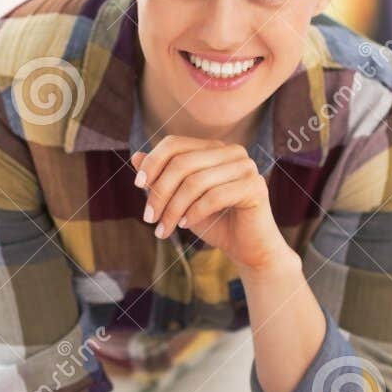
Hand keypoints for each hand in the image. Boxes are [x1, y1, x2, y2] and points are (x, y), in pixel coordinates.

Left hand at [130, 138, 289, 274]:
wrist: (247, 247)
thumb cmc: (213, 221)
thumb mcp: (180, 199)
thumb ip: (161, 178)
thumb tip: (136, 156)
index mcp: (214, 148)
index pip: (174, 144)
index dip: (152, 162)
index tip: (137, 185)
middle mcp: (231, 151)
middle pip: (182, 163)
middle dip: (159, 192)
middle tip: (149, 218)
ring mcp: (246, 167)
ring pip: (195, 182)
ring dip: (173, 209)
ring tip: (163, 229)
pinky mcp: (255, 187)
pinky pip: (213, 196)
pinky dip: (193, 213)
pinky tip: (184, 225)